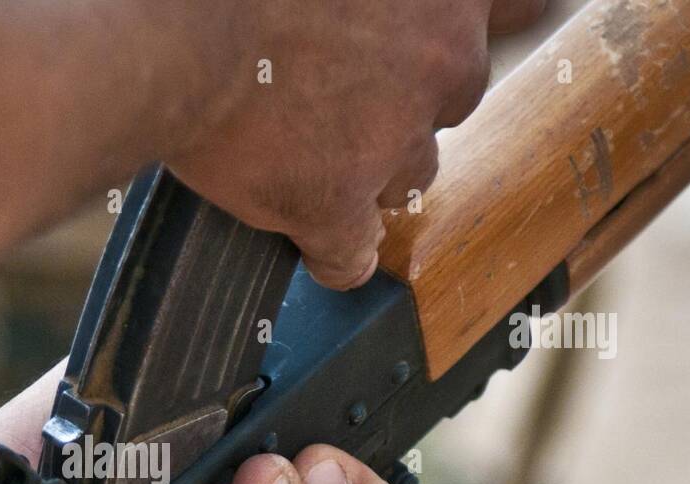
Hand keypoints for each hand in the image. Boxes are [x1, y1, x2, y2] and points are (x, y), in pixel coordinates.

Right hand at [168, 0, 547, 288]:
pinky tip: (305, 240)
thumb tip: (360, 25)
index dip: (456, 38)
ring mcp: (397, 138)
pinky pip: (348, 252)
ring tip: (301, 160)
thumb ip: (372, 2)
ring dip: (364, 177)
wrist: (171, 36)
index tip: (427, 48)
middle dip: (401, 108)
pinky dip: (330, 251)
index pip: (518, 8)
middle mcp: (443, 58)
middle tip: (336, 98)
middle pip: (447, 104)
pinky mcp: (340, 203)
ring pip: (403, 181)